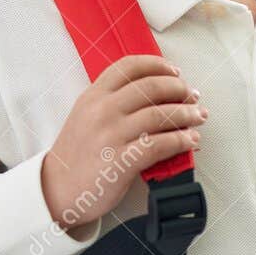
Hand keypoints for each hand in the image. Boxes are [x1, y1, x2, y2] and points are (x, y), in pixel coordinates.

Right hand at [40, 54, 207, 231]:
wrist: (57, 189)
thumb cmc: (76, 154)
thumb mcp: (84, 115)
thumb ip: (111, 100)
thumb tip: (155, 93)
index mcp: (93, 95)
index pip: (129, 67)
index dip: (158, 65)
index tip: (175, 71)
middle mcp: (102, 110)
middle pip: (151, 87)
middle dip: (179, 89)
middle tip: (192, 96)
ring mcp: (111, 135)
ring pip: (159, 114)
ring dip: (187, 114)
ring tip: (198, 117)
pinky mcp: (121, 161)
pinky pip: (160, 144)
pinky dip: (181, 140)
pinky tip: (191, 140)